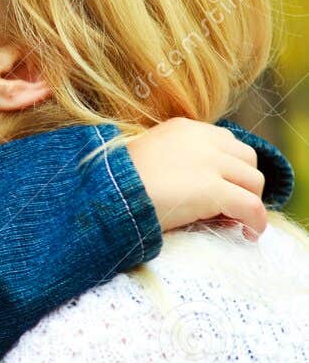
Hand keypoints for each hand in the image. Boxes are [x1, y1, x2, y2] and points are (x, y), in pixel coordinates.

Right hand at [125, 119, 265, 239]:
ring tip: (237, 222)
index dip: (229, 169)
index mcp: (184, 129)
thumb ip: (172, 160)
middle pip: (247, 158)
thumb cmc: (117, 184)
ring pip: (254, 181)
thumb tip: (188, 184)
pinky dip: (255, 221)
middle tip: (230, 207)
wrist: (107, 196)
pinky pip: (251, 206)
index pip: (226, 143)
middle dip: (244, 182)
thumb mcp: (146, 159)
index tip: (220, 190)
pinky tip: (250, 233)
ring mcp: (209, 164)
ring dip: (250, 202)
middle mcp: (202, 140)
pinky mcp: (212, 190)